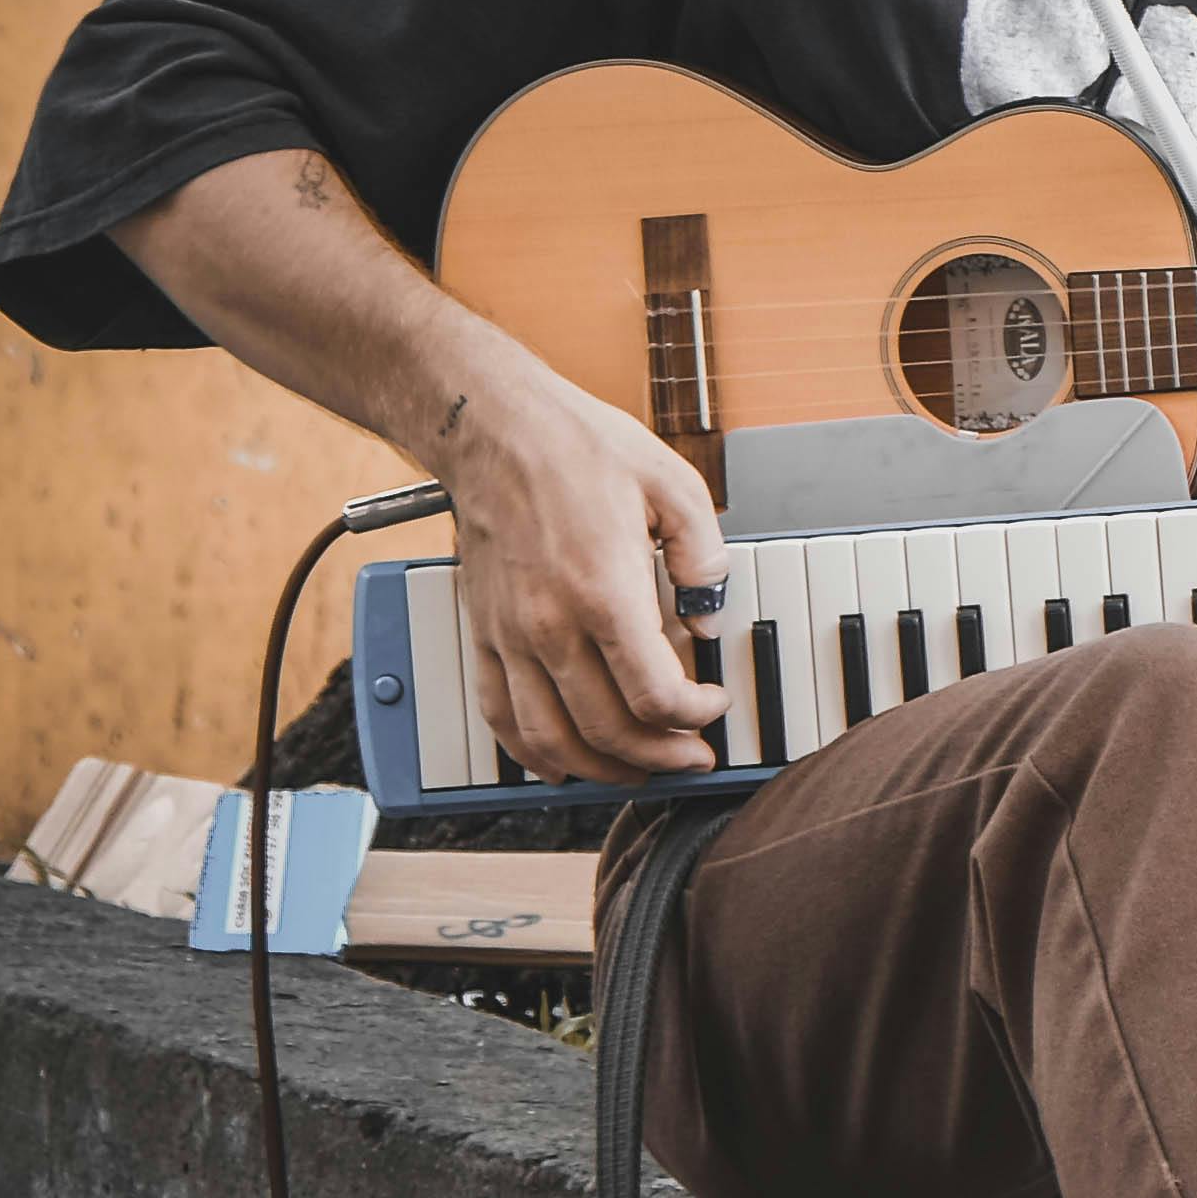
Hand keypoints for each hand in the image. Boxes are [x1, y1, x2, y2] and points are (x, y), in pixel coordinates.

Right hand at [431, 355, 731, 784]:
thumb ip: (705, 556)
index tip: (714, 704)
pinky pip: (499, 716)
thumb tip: (711, 619)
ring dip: (599, 769)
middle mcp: (550, 625)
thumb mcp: (675, 484)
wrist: (492, 428)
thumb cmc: (579, 448)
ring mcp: (508, 636)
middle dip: (660, 756)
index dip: (694, 716)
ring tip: (639, 769)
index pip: (654, 695)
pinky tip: (562, 763)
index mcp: (604, 592)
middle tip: (692, 755)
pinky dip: (530, 753)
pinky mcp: (481, 634)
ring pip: (548, 740)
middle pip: (606, 730)